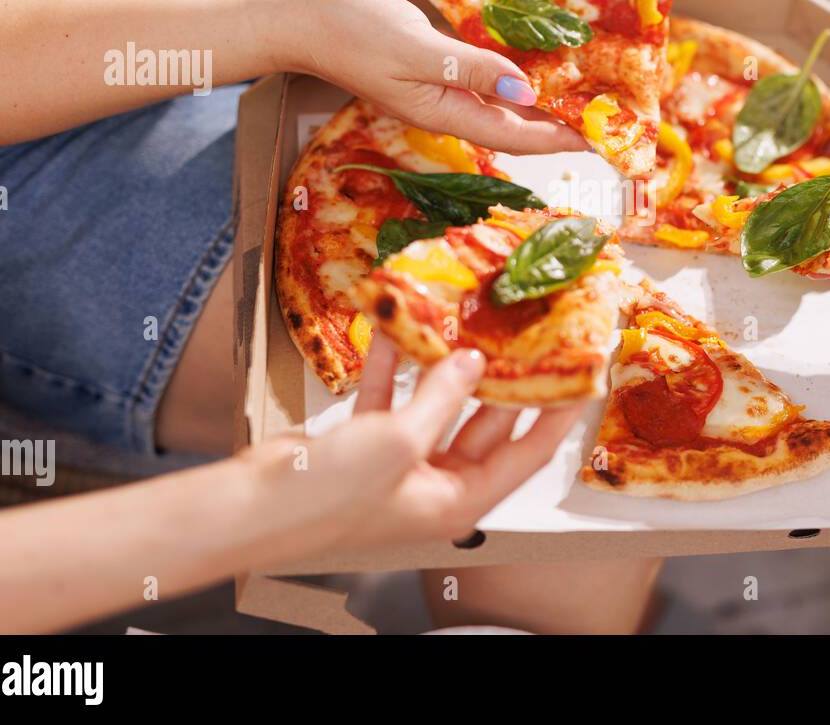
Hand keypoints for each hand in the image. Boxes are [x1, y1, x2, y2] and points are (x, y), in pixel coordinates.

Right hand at [250, 342, 582, 561]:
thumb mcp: (398, 443)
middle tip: (528, 333)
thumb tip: (471, 360)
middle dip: (501, 378)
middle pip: (484, 424)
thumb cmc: (327, 497)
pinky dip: (393, 366)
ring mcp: (399, 464)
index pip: (527, 454)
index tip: (582, 375)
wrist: (247, 510)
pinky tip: (399, 327)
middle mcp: (435, 485)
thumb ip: (441, 397)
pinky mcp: (364, 444)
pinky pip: (390, 398)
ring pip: (436, 405)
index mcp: (457, 502)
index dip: (557, 414)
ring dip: (442, 365)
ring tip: (467, 319)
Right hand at [295, 0, 586, 153]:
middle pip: (517, 128)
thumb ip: (471, 70)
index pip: (517, 136)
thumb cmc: (353, 32)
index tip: (600, 140)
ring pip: (505, 104)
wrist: (306, 17)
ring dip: (543, 103)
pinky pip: (487, 77)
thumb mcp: (416, 49)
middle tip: (605, 121)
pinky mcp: (438, 66)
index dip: (560, 139)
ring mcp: (442, 88)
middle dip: (560, 128)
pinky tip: (538, 62)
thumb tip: (526, 92)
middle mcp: (449, 107)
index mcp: (445, 111)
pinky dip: (516, 75)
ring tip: (584, 95)